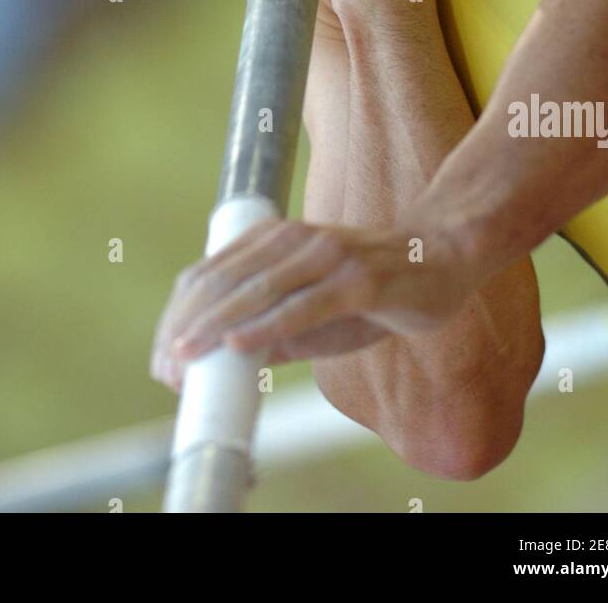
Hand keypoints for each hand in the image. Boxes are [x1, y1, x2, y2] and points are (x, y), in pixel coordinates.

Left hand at [150, 214, 473, 392]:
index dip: (181, 316)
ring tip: (188, 357)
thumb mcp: (316, 310)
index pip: (212, 274)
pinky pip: (303, 305)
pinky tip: (241, 345)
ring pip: (256, 291)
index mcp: (275, 239)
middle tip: (167, 367)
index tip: (163, 356)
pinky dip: (267, 325)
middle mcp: (295, 240)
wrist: (444, 257)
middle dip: (190, 327)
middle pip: (225, 281)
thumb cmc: (377, 289)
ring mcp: (326, 255)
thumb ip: (276, 328)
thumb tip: (228, 361)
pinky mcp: (358, 278)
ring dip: (217, 328)